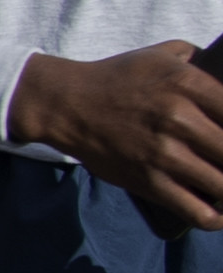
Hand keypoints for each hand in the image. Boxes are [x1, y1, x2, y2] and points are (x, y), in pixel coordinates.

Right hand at [14, 38, 222, 233]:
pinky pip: (196, 210)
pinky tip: (220, 214)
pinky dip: (215, 218)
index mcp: (188, 83)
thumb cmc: (118, 78)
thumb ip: (199, 59)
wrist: (65, 103)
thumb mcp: (161, 54)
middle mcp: (179, 118)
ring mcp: (164, 152)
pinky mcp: (148, 180)